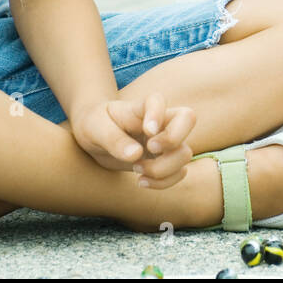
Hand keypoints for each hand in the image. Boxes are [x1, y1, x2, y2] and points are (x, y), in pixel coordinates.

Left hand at [71, 92, 194, 188]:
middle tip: (149, 148)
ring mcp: (166, 141)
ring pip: (185, 153)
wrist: (95, 139)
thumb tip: (136, 155)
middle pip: (188, 119)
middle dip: (173, 140)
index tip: (148, 131)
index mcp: (141, 107)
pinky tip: (141, 181)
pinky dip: (163, 182)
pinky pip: (179, 173)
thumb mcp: (94, 128)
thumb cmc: (94, 125)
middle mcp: (160, 121)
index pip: (159, 100)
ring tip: (136, 170)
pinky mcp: (166, 160)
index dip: (158, 114)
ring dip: (163, 168)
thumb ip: (113, 139)